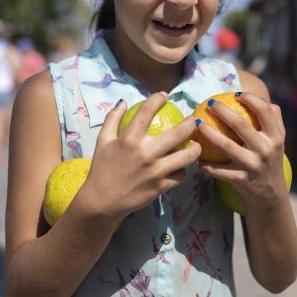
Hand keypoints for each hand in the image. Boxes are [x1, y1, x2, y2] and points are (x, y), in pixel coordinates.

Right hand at [78, 92, 200, 221]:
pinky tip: (182, 166)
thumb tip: (123, 102)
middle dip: (190, 123)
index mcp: (129, 139)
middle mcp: (146, 153)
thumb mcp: (102, 141)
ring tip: (195, 144)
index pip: (146, 112)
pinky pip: (181, 175)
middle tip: (192, 120)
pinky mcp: (161, 187)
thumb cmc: (101, 169)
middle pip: (178, 133)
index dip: (157, 99)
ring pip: (187, 156)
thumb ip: (112, 119)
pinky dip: (183, 170)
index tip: (164, 95)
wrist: (102, 201)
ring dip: (195, 148)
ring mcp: (156, 171)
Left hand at [196, 93, 288, 209]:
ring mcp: (252, 165)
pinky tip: (196, 156)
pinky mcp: (241, 179)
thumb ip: (272, 118)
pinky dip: (206, 164)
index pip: (265, 110)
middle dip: (222, 111)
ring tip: (197, 123)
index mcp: (276, 137)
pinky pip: (218, 170)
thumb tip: (253, 96)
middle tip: (209, 104)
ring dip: (208, 133)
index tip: (235, 94)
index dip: (250, 98)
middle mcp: (265, 150)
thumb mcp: (277, 139)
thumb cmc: (270, 158)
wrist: (270, 193)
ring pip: (226, 146)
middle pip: (241, 125)